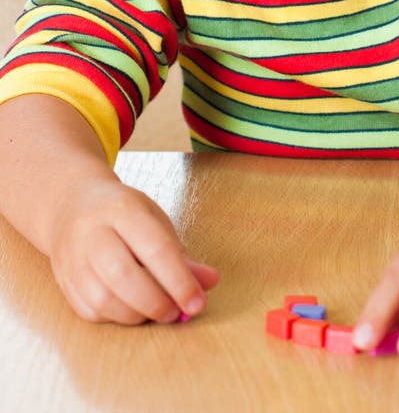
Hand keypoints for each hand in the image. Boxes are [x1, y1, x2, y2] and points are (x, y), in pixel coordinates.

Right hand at [48, 176, 218, 323]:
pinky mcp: (64, 281)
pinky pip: (90, 311)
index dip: (180, 281)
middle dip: (157, 302)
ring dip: (137, 315)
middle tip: (177, 312)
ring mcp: (73, 258)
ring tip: (156, 311)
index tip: (198, 303)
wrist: (72, 204)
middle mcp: (93, 232)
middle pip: (124, 276)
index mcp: (123, 209)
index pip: (156, 249)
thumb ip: (181, 254)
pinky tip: (131, 309)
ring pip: (104, 299)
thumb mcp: (155, 221)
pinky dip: (116, 318)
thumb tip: (210, 281)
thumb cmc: (123, 213)